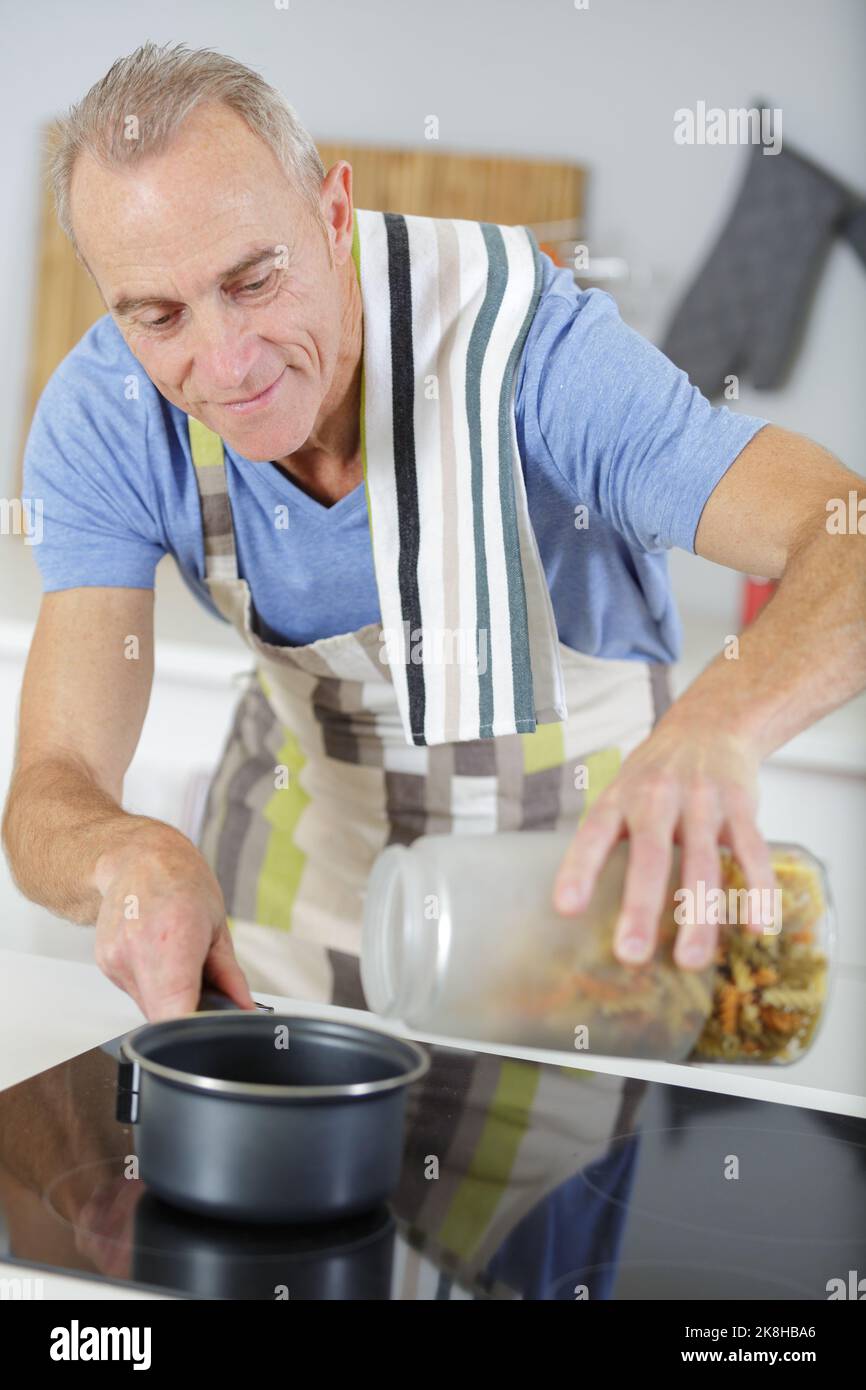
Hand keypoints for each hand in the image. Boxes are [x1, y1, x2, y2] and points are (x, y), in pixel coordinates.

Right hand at [92, 829, 254, 1019]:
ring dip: (169, 997)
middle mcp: (137, 951)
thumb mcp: (218, 925)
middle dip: (187, 1014)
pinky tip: (158, 956)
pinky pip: (136, 992)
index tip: (210, 1031)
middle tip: (204, 989)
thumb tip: (244, 1011)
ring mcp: (116, 960)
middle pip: (163, 1017)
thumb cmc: (180, 880)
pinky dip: (153, 985)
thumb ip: (231, 977)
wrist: (136, 857)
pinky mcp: (105, 965)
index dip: (193, 1031)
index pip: (174, 1013)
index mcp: (172, 939)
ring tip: (178, 960)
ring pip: (149, 1008)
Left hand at [552, 718, 775, 970]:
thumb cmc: (655, 775)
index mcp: (619, 798)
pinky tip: (757, 927)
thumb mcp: (619, 793)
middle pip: (650, 856)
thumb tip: (576, 906)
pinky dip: (756, 890)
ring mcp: (702, 802)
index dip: (578, 870)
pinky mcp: (741, 807)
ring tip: (690, 962)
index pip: (593, 835)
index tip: (566, 909)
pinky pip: (752, 852)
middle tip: (631, 954)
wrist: (710, 724)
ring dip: (699, 917)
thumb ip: (606, 841)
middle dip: (641, 907)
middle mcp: (658, 797)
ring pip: (703, 864)